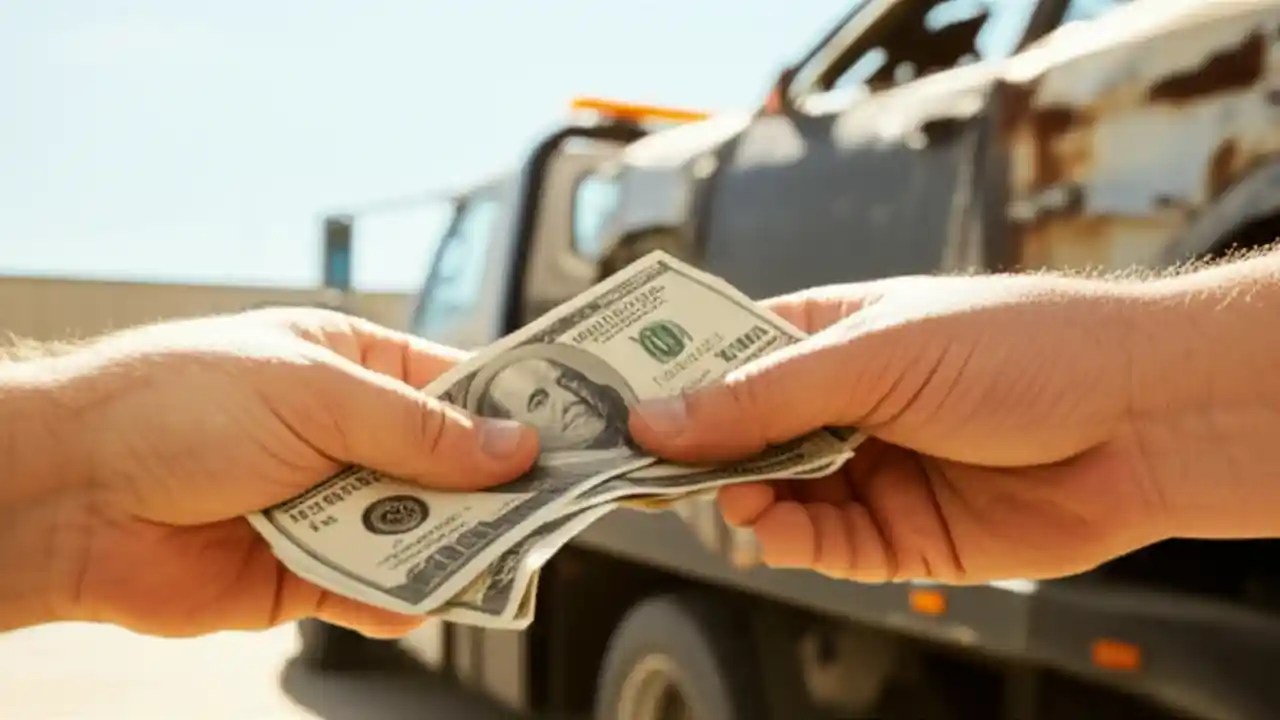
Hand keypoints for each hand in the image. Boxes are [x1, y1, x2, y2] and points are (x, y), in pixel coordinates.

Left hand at [2, 309, 536, 635]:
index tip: (574, 432)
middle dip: (493, 488)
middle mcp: (345, 435)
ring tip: (498, 558)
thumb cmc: (176, 403)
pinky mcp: (303, 573)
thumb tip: (510, 445)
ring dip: (452, 544)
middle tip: (550, 507)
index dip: (515, 408)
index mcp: (351, 365)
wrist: (67, 494)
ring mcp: (325, 504)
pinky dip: (401, 597)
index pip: (456, 384)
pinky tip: (424, 599)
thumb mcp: (315, 392)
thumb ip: (417, 429)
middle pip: (448, 466)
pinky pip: (372, 587)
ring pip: (418, 529)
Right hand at [630, 269, 1277, 583]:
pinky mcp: (900, 537)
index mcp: (829, 336)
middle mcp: (841, 406)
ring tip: (732, 497)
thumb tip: (655, 419)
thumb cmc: (1019, 347)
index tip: (607, 407)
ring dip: (741, 501)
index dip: (666, 381)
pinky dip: (791, 542)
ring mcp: (868, 471)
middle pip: (737, 437)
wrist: (1145, 420)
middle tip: (637, 471)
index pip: (722, 356)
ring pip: (771, 499)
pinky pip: (823, 547)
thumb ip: (761, 397)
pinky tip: (776, 528)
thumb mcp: (875, 354)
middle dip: (694, 454)